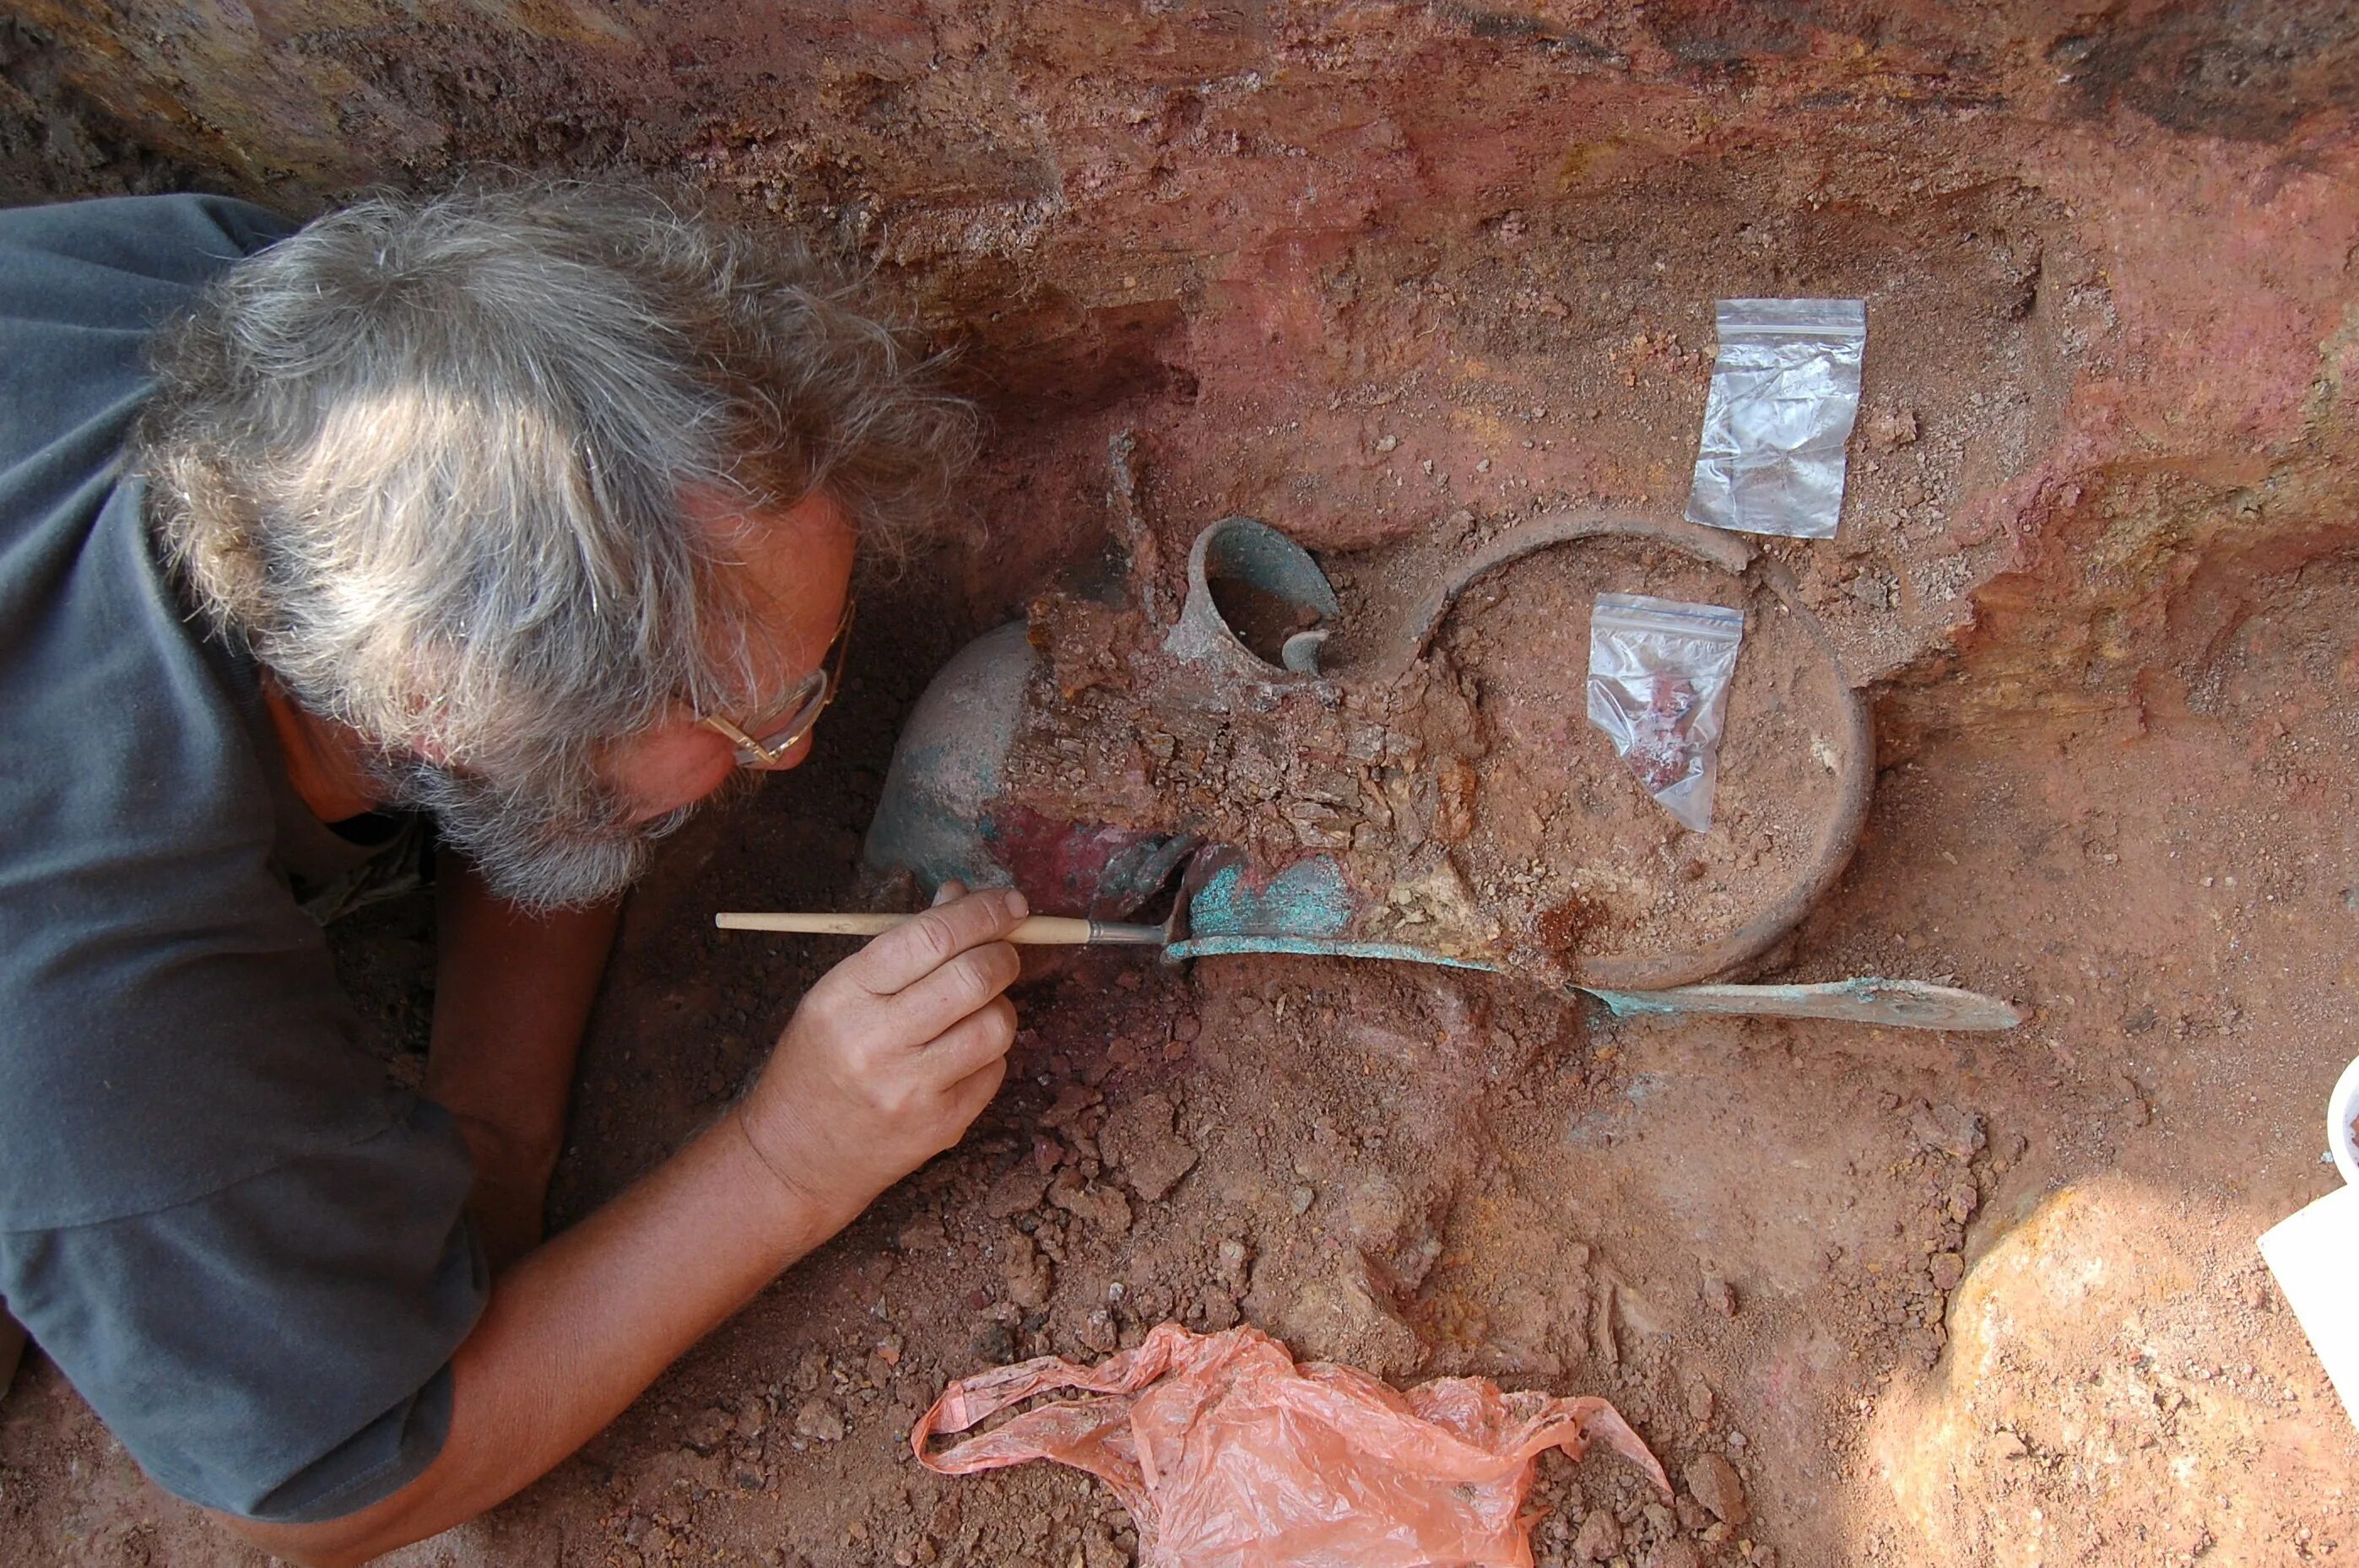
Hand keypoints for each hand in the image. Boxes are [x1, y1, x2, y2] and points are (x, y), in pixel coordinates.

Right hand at [735, 883, 1025, 1227]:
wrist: (794, 1157)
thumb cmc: (819, 1063)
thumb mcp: (839, 994)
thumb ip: (903, 944)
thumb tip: (963, 897)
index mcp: (845, 995)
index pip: (929, 937)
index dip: (981, 914)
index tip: (1011, 904)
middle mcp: (877, 1041)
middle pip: (973, 978)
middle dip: (1004, 954)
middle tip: (1005, 952)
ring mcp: (912, 1089)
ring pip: (997, 1025)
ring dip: (1001, 1006)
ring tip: (976, 1009)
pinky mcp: (941, 1126)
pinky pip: (995, 1070)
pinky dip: (989, 1053)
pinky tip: (959, 1056)